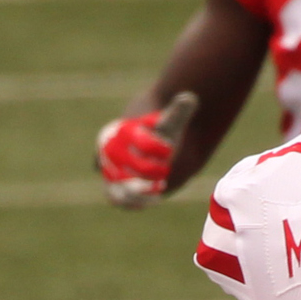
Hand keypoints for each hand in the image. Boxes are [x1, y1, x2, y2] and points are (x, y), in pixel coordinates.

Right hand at [96, 93, 198, 208]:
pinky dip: (133, 202)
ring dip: (137, 191)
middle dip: (149, 169)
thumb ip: (179, 111)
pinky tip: (154, 198)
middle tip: (165, 171)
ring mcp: (110, 171)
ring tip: (158, 188)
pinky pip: (117, 199)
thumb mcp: (170, 123)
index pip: (138, 141)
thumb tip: (190, 97)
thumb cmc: (159, 134)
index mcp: (121, 132)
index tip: (168, 149)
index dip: (155, 147)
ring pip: (116, 184)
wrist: (150, 149)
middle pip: (128, 165)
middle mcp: (111, 152)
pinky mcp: (114, 188)